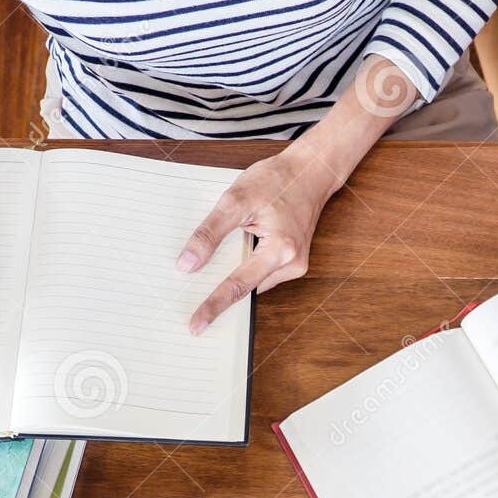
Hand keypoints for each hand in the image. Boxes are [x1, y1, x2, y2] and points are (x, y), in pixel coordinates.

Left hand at [178, 150, 336, 333]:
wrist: (310, 172)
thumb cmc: (277, 181)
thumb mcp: (235, 200)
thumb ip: (210, 233)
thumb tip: (187, 264)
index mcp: (280, 250)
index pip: (239, 285)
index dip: (214, 305)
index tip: (196, 324)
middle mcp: (291, 264)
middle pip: (247, 288)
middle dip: (220, 294)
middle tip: (192, 306)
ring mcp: (294, 265)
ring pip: (254, 281)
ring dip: (233, 275)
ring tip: (214, 266)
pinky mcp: (292, 262)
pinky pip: (262, 272)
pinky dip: (245, 266)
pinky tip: (237, 251)